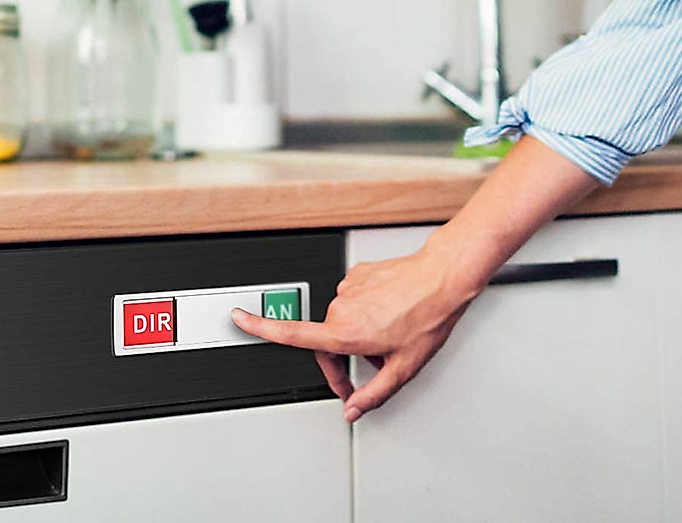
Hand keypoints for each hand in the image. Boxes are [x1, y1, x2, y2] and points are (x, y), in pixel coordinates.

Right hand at [230, 241, 477, 423]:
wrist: (443, 276)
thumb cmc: (427, 316)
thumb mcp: (404, 367)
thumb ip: (373, 393)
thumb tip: (354, 410)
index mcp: (346, 332)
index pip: (292, 334)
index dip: (260, 328)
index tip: (238, 318)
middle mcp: (342, 307)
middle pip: (324, 340)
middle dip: (339, 361)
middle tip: (362, 376)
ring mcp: (350, 287)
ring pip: (341, 320)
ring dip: (355, 334)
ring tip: (387, 338)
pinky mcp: (359, 272)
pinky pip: (354, 299)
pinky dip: (364, 312)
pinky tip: (387, 315)